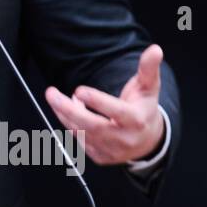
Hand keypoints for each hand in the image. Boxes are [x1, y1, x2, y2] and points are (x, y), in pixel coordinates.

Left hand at [44, 44, 165, 165]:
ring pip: (82, 133)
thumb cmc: (144, 108)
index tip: (79, 90)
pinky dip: (69, 125)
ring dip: (65, 114)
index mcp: (136, 120)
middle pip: (93, 126)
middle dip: (68, 110)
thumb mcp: (149, 87)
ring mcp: (112, 150)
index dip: (97, 101)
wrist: (148, 140)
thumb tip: (155, 49)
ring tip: (56, 96)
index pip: (116, 112)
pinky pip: (79, 141)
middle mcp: (124, 139)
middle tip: (51, 93)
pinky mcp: (101, 157)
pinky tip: (68, 111)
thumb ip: (148, 68)